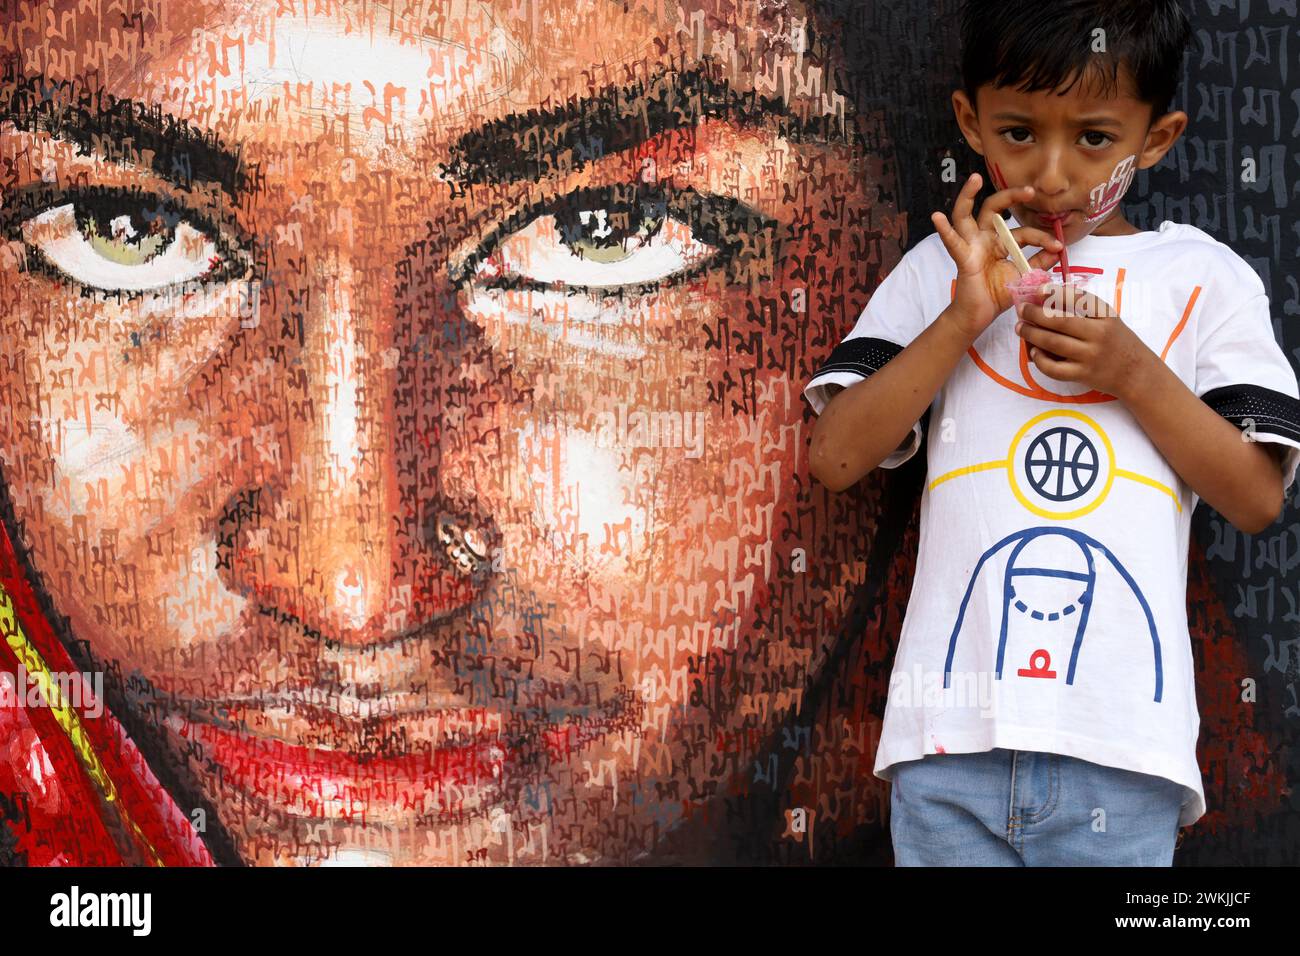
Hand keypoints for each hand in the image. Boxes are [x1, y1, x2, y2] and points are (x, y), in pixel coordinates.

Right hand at [931, 173, 1061, 338]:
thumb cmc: (998, 295)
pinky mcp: (963, 258)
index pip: (1024, 232)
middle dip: (1011, 196)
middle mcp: (984, 239)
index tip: (1058, 245)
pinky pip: (953, 242)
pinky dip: (944, 230)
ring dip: (967, 196)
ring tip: (974, 179)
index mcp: (999, 242)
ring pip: (965, 215)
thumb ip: (1040, 261)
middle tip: (1030, 190)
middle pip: (994, 209)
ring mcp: (971, 246)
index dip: (1042, 237)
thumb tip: (1059, 248)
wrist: (981, 316)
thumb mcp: (1025, 275)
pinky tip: (937, 217)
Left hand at [1014, 288, 1152, 399]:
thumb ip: (1085, 310)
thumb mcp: (1109, 320)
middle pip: (1060, 321)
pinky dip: (1040, 360)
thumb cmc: (1118, 342)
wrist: (1136, 373)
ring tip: (1020, 328)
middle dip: (1036, 314)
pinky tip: (1034, 352)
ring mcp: (1090, 356)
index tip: (1038, 289)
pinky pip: (1055, 368)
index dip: (1056, 293)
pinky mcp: (1083, 375)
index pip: (1080, 299)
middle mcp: (1099, 335)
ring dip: (1032, 334)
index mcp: (1106, 316)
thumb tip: (1049, 298)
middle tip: (1022, 309)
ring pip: (1054, 343)